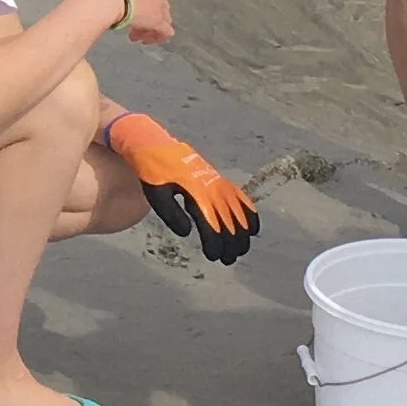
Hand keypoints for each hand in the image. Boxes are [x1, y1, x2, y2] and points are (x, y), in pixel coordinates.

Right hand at [104, 0, 172, 44]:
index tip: (138, 7)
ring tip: (135, 35)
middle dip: (149, 16)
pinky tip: (144, 41)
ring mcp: (159, 5)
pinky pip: (166, 32)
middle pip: (161, 5)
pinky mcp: (159, 21)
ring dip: (151, 27)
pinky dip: (157, 37)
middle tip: (133, 25)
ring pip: (165, 19)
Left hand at [106, 111, 258, 263]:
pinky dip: (249, 212)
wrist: (156, 145)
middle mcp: (212, 187)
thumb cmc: (153, 172)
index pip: (212, 223)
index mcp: (196, 192)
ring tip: (241, 250)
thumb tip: (187, 233)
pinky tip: (253, 228)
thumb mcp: (156, 195)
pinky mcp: (218, 179)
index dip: (215, 242)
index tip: (214, 257)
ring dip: (242, 232)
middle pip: (228, 220)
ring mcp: (218, 182)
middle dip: (231, 242)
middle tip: (228, 260)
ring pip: (237, 210)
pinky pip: (240, 196)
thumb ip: (172, 215)